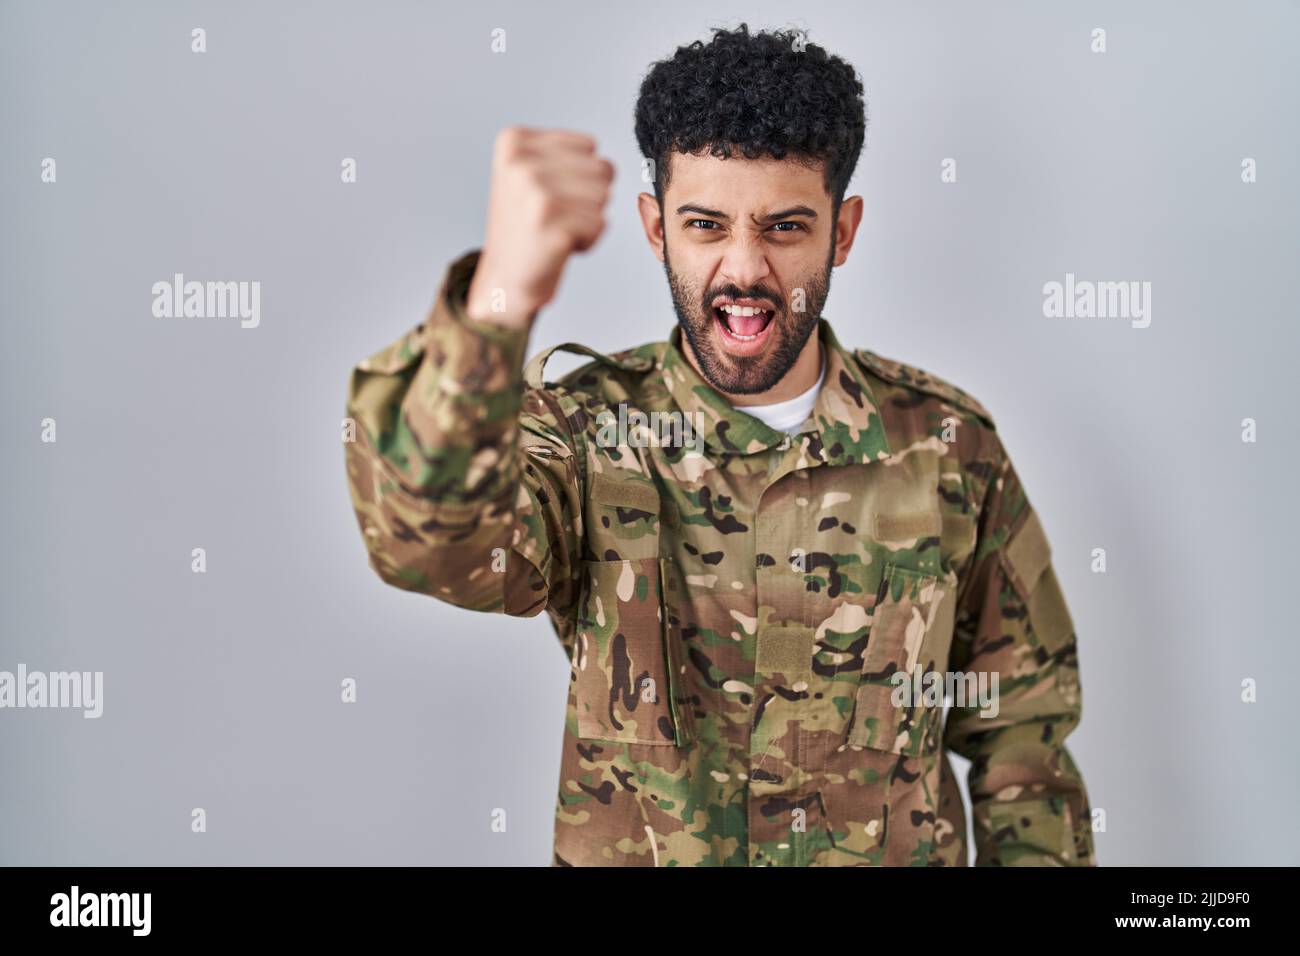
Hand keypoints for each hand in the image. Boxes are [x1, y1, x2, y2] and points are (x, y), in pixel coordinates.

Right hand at [464, 127, 613, 327]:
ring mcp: (534, 192)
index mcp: (514, 141)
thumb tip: (609, 166)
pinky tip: (557, 246)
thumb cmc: (529, 226)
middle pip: (602, 169)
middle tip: (553, 217)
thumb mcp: (532, 172)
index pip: (590, 147)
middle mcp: (521, 162)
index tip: (547, 197)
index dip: (580, 177)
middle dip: (588, 199)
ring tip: (555, 230)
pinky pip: (601, 224)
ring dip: (588, 219)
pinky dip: (586, 241)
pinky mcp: (550, 223)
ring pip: (604, 196)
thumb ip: (568, 153)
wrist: (506, 279)